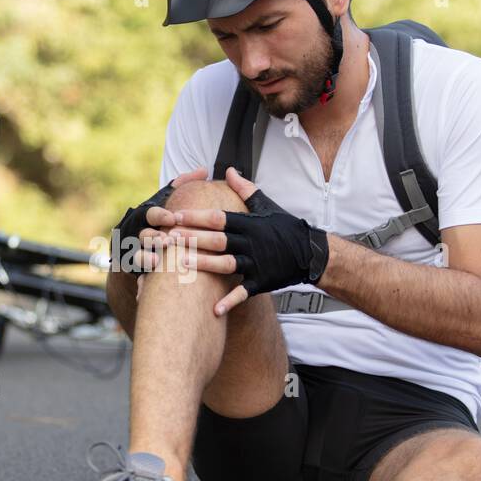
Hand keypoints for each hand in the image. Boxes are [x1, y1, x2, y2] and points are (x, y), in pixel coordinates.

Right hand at [113, 167, 207, 273]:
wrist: (143, 249)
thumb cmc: (162, 222)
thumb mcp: (170, 203)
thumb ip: (183, 187)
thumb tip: (204, 170)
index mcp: (147, 216)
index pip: (151, 213)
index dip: (160, 216)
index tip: (172, 218)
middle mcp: (138, 232)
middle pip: (143, 234)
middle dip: (153, 238)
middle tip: (166, 241)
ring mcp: (134, 250)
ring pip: (137, 253)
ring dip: (145, 256)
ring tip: (155, 260)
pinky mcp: (133, 268)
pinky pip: (136, 272)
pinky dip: (142, 275)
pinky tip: (149, 277)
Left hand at [163, 167, 328, 315]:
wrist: (311, 253)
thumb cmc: (286, 228)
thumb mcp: (267, 205)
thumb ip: (245, 189)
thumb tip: (229, 170)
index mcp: (249, 224)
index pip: (218, 218)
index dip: (196, 216)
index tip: (175, 215)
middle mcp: (251, 243)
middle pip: (218, 240)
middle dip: (193, 238)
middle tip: (169, 238)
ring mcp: (256, 263)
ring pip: (226, 264)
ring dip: (204, 264)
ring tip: (182, 264)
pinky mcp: (262, 281)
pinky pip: (244, 293)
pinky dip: (230, 302)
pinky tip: (214, 310)